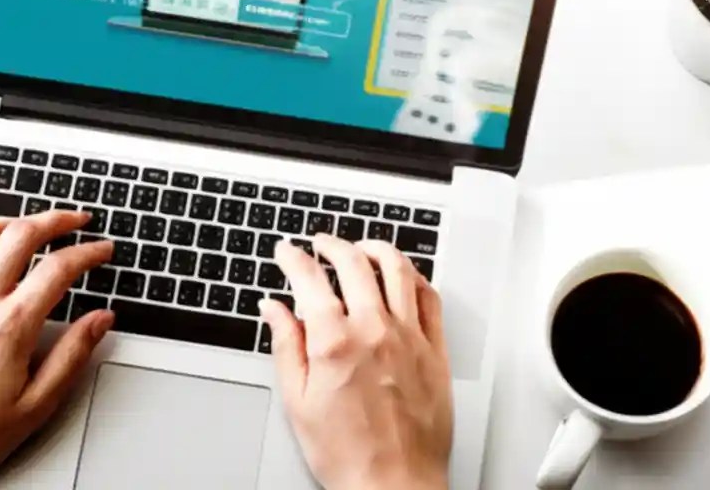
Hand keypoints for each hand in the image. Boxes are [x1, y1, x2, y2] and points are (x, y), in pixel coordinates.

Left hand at [0, 211, 113, 489]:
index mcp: (10, 327)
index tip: (101, 250)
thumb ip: (73, 355)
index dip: (88, 252)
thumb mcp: (38, 404)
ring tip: (30, 224)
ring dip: (10, 219)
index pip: (58, 269)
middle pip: (20, 234)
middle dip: (55, 219)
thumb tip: (100, 321)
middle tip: (75, 220)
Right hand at [261, 236, 452, 489]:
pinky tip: (404, 276)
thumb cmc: (347, 455)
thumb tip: (274, 310)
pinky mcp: (436, 351)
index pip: (309, 279)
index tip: (287, 251)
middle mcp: (374, 331)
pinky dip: (415, 277)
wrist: (394, 486)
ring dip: (376, 248)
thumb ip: (285, 346)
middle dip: (332, 244)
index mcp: (334, 343)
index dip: (294, 258)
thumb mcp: (297, 402)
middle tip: (321, 243)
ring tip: (362, 246)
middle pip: (354, 262)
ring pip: (397, 270)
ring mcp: (409, 338)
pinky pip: (430, 298)